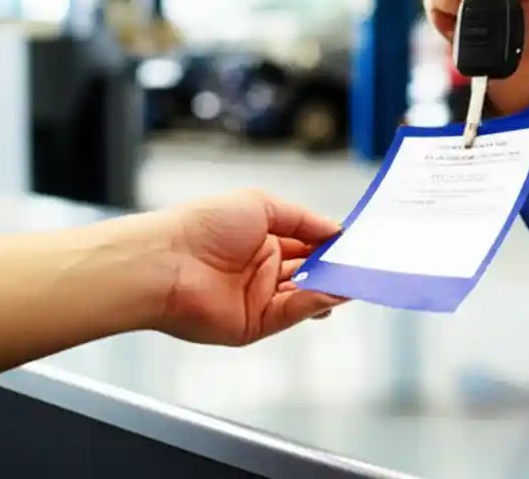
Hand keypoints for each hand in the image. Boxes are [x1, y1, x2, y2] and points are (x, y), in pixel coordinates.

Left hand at [151, 189, 345, 345]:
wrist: (165, 262)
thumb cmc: (202, 226)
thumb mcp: (262, 205)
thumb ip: (304, 219)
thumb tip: (336, 229)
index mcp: (261, 239)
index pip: (307, 244)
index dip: (332, 244)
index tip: (357, 243)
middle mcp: (261, 270)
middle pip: (311, 272)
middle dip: (337, 268)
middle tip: (363, 264)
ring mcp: (259, 298)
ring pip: (306, 295)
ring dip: (332, 287)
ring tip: (355, 279)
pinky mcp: (254, 324)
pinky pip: (292, 313)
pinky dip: (315, 303)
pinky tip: (333, 293)